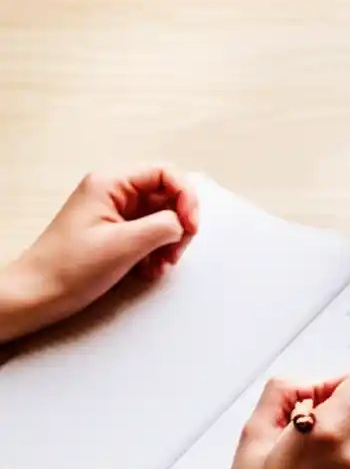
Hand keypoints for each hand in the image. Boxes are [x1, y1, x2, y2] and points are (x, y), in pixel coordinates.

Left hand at [0, 166, 197, 341]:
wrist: (39, 294)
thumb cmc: (69, 268)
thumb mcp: (124, 245)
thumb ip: (163, 226)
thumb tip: (182, 223)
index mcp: (110, 183)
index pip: (166, 173)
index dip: (186, 198)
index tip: (191, 227)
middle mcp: (114, 192)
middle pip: (168, 196)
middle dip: (179, 225)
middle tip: (174, 252)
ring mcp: (116, 212)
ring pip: (163, 217)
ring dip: (170, 242)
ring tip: (160, 265)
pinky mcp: (117, 232)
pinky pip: (152, 234)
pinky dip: (158, 252)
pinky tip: (149, 269)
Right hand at [215, 372, 349, 468]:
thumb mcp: (254, 432)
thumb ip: (286, 394)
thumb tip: (311, 387)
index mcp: (329, 433)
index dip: (339, 383)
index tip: (313, 401)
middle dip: (334, 408)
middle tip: (297, 431)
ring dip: (335, 433)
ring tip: (299, 458)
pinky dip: (338, 456)